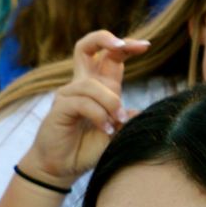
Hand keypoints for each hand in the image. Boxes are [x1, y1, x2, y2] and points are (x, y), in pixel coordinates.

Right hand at [25, 32, 147, 184]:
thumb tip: (140, 111)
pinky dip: (99, 116)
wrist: (64, 167)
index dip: (126, 47)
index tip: (146, 45)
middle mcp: (82, 85)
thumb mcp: (118, 132)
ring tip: (116, 124)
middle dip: (104, 39)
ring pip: (93, 85)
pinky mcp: (59, 107)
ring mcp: (68, 94)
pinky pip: (83, 103)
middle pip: (85, 47)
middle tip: (123, 45)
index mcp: (100, 86)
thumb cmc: (90, 148)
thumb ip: (128, 118)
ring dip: (110, 103)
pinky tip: (106, 130)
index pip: (110, 56)